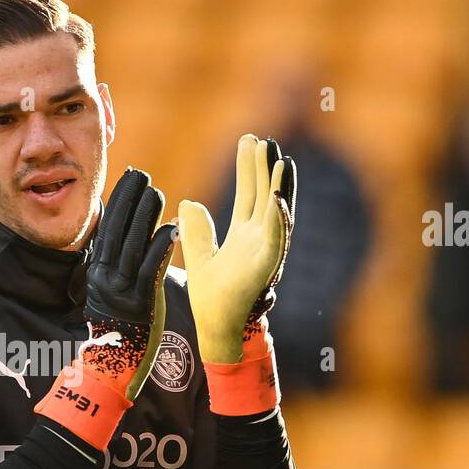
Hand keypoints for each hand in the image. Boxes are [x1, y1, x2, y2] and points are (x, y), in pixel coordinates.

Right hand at [73, 167, 175, 400]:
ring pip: (132, 246)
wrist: (112, 367)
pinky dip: (160, 247)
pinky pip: (150, 270)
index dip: (118, 202)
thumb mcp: (111, 293)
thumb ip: (118, 266)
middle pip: (117, 231)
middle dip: (130, 201)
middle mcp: (104, 278)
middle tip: (143, 176)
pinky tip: (173, 228)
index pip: (106, 229)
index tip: (128, 178)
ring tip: (157, 193)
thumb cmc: (118, 329)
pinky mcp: (139, 304)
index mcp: (96, 273)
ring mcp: (120, 291)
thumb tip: (126, 237)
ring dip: (145, 217)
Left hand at [177, 134, 295, 363]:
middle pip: (265, 196)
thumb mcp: (198, 256)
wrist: (215, 328)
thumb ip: (197, 231)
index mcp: (244, 235)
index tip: (249, 141)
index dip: (250, 168)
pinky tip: (278, 199)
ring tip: (281, 160)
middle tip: (265, 140)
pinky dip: (279, 221)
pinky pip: (277, 241)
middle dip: (265, 169)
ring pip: (277, 214)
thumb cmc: (212, 298)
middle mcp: (259, 240)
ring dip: (280, 187)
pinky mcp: (266, 268)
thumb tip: (187, 203)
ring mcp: (265, 252)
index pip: (249, 193)